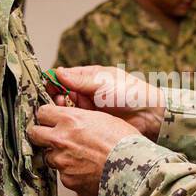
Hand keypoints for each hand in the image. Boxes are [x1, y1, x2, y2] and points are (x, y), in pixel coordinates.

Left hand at [27, 104, 142, 195]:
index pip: (42, 113)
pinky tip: (86, 170)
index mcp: (70, 120)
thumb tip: (73, 118)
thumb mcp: (104, 119)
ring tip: (78, 157)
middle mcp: (61, 139)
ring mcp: (61, 161)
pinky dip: (71, 173)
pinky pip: (63, 174)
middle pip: (34, 134)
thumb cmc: (125, 142)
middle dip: (41, 135)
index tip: (50, 120)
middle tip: (51, 137)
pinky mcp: (67, 180)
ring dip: (58, 156)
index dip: (47, 116)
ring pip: (48, 156)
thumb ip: (81, 118)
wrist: (134, 169)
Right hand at [47, 66, 165, 140]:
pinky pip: (77, 121)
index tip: (47, 87)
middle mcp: (87, 91)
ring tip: (67, 111)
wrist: (148, 115)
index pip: (64, 77)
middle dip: (57, 97)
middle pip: (62, 93)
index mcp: (90, 76)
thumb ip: (79, 80)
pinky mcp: (92, 122)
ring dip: (64, 109)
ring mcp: (89, 107)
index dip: (54, 81)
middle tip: (57, 101)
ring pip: (67, 108)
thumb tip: (57, 72)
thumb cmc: (130, 92)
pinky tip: (73, 122)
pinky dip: (73, 120)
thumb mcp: (103, 83)